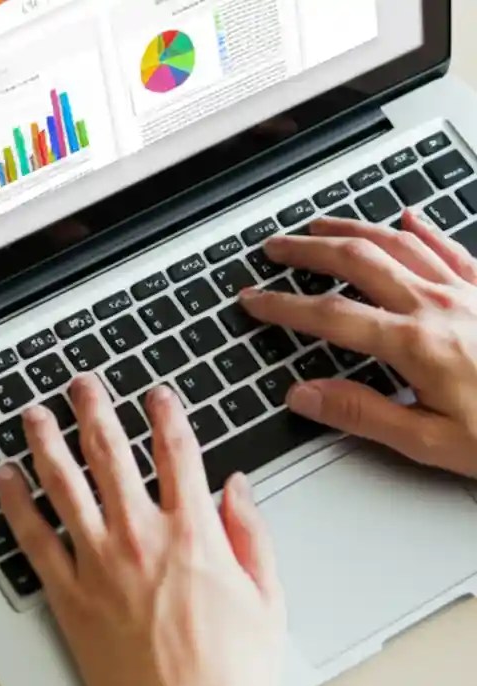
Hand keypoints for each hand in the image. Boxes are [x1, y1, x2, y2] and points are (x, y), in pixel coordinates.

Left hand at [0, 377, 284, 685]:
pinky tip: (3, 479)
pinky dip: (14, 503)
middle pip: (111, 454)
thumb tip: (237, 489)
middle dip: (95, 409)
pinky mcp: (66, 594)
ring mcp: (98, 564)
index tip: (156, 394)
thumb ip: (253, 536)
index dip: (166, 414)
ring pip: (63, 484)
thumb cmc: (228, 675)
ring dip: (46, 441)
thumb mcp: (268, 600)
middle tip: (82, 383)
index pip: (177, 453)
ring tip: (34, 413)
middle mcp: (141, 538)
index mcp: (194, 535)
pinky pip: (31, 538)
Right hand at [241, 211, 476, 477]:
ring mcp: (468, 292)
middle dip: (308, 250)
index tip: (254, 299)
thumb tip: (306, 395)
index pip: (330, 316)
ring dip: (353, 228)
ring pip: (399, 243)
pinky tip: (408, 217)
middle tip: (274, 248)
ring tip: (320, 224)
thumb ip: (364, 414)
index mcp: (416, 345)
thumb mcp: (433, 443)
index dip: (283, 305)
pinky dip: (423, 229)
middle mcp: (439, 307)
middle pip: (358, 261)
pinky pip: (452, 247)